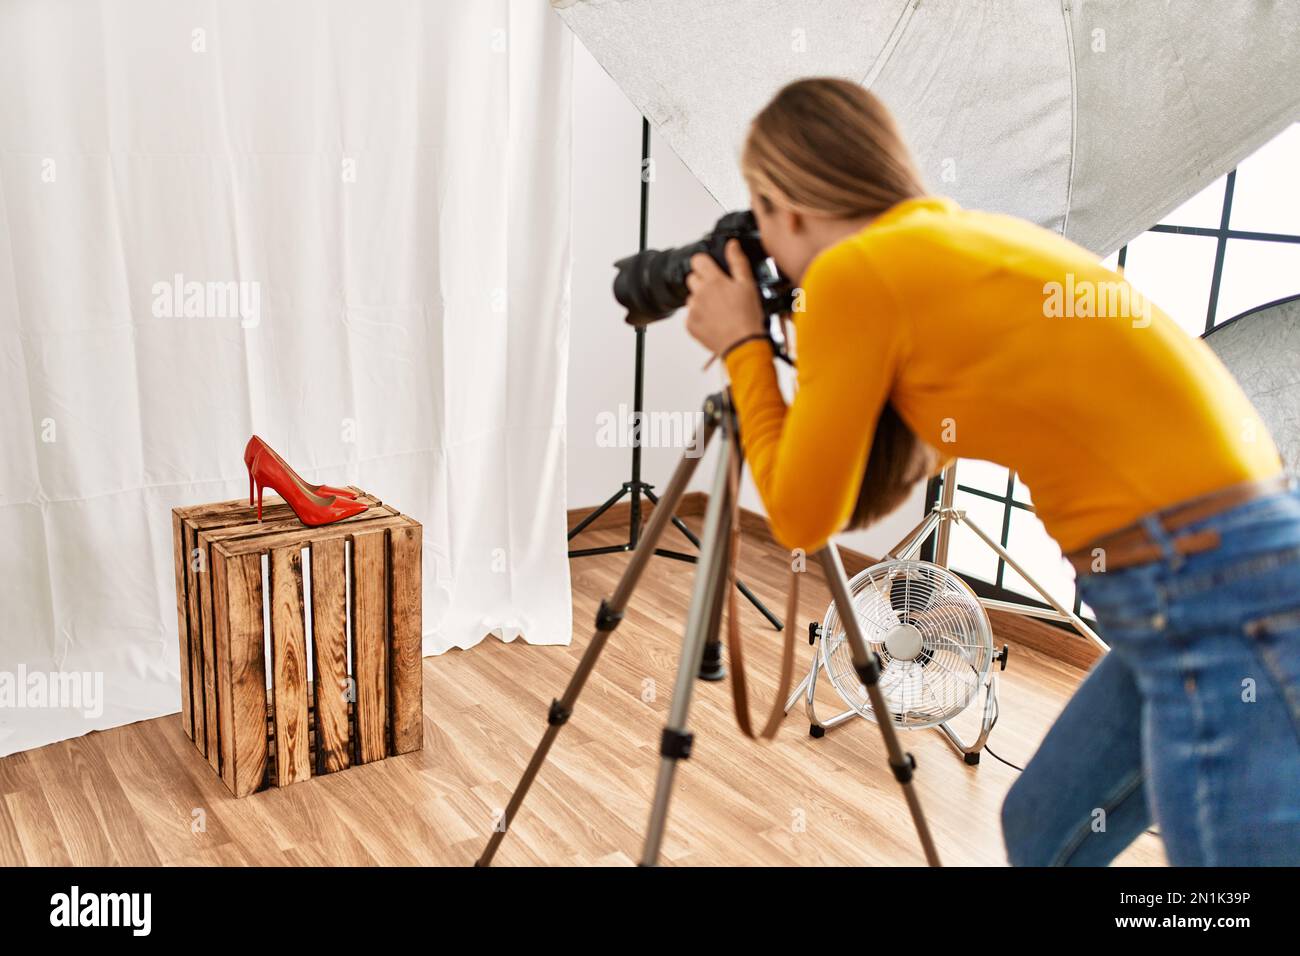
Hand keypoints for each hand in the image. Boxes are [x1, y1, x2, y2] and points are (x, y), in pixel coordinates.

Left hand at [684, 239, 764, 355]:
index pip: (697, 260)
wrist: (742, 344)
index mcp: (713, 281)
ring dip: (701, 300)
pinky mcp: (690, 324)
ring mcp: (693, 309)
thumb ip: (737, 261)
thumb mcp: (748, 284)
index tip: (711, 268)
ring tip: (719, 309)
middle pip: (692, 278)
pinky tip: (714, 320)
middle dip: (703, 282)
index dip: (704, 262)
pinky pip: (691, 315)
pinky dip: (700, 316)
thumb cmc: (747, 316)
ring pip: (692, 297)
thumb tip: (732, 245)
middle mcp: (699, 293)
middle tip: (719, 293)